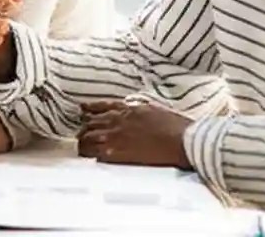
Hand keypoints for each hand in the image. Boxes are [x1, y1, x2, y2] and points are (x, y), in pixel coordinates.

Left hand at [78, 98, 192, 169]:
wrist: (182, 140)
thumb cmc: (175, 126)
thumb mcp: (155, 110)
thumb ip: (140, 111)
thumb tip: (136, 112)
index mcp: (128, 109)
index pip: (101, 106)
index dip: (89, 108)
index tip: (82, 109)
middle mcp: (118, 120)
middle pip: (90, 123)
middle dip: (85, 128)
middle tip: (82, 134)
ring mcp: (115, 136)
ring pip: (88, 138)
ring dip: (84, 143)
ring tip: (82, 148)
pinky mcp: (117, 153)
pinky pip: (96, 154)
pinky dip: (92, 155)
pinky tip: (92, 158)